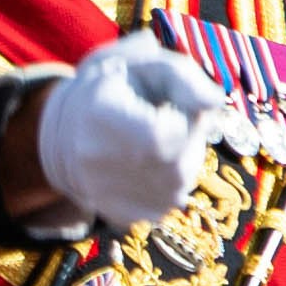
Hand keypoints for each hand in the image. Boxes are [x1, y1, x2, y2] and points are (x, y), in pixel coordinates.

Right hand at [11, 33, 231, 228]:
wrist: (72, 132)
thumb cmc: (122, 91)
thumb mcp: (149, 68)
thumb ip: (184, 78)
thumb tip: (213, 102)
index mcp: (99, 115)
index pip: (167, 135)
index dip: (182, 120)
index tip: (166, 109)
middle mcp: (96, 162)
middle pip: (178, 163)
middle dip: (186, 142)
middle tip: (163, 124)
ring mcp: (107, 196)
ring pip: (179, 185)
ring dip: (180, 163)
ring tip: (154, 144)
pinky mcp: (121, 217)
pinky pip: (169, 201)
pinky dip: (168, 184)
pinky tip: (147, 167)